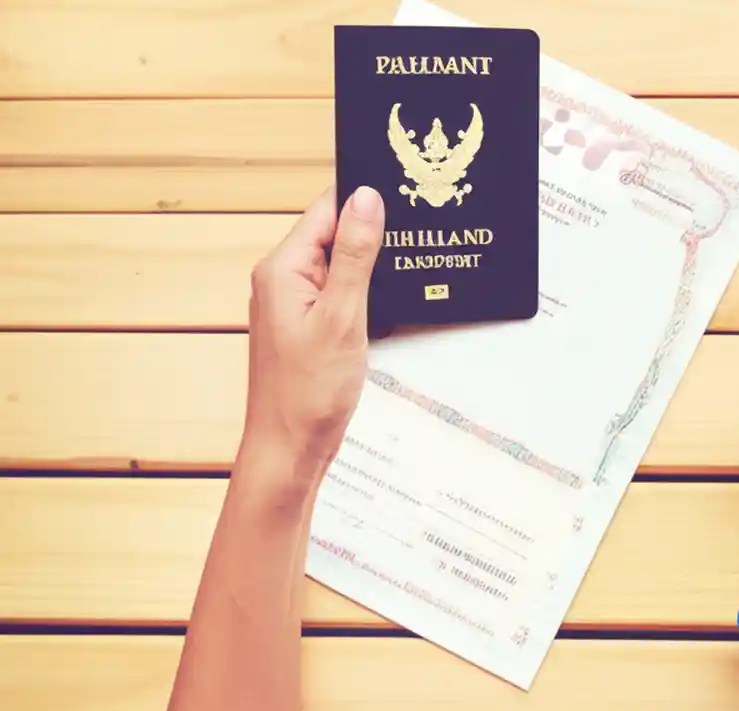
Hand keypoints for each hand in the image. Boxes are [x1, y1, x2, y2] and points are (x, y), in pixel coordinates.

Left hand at [238, 186, 384, 497]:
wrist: (288, 450)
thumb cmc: (308, 393)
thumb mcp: (343, 317)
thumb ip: (356, 255)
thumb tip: (368, 198)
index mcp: (283, 268)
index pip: (327, 210)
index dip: (364, 200)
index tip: (404, 193)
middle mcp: (282, 279)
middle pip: (333, 233)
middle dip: (373, 234)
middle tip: (417, 234)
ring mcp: (292, 303)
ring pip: (339, 264)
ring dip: (371, 267)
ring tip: (406, 270)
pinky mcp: (305, 325)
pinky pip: (337, 292)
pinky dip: (363, 294)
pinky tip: (386, 306)